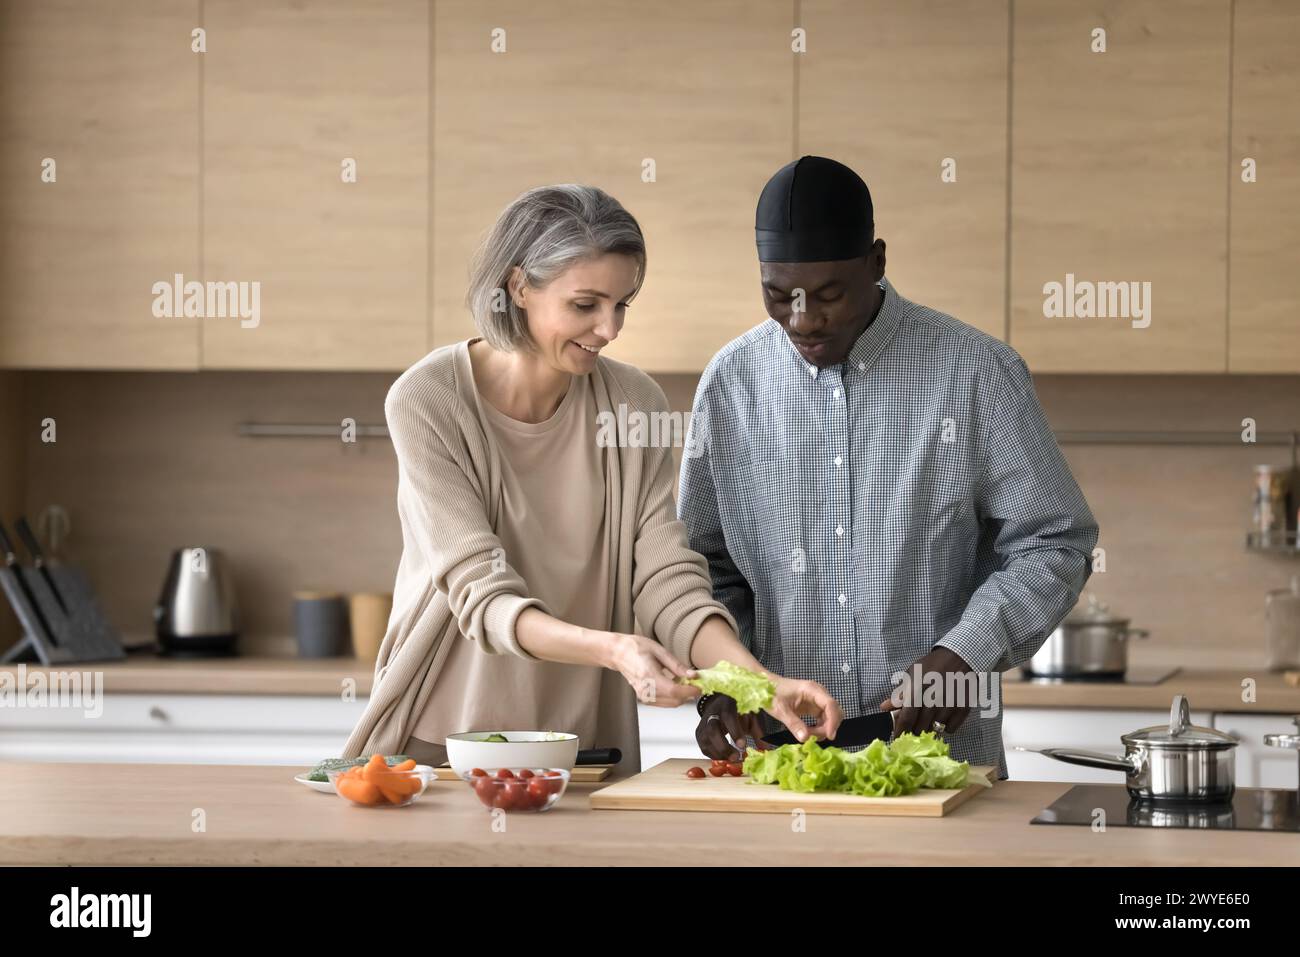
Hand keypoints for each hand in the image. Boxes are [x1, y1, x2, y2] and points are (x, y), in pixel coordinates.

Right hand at [605, 633, 699, 707]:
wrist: (618, 653)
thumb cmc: (635, 648)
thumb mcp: (659, 651)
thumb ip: (677, 665)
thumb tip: (692, 675)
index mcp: (649, 675)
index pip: (674, 691)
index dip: (690, 691)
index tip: (700, 686)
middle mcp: (645, 690)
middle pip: (674, 700)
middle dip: (688, 693)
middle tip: (694, 681)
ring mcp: (644, 696)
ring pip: (670, 703)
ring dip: (681, 695)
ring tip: (683, 680)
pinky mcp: (644, 698)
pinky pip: (664, 702)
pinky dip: (673, 696)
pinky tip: (673, 683)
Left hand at [694, 674, 844, 758]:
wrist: (764, 686)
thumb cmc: (770, 693)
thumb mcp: (780, 710)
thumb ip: (793, 724)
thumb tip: (805, 739)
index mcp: (812, 690)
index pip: (831, 705)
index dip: (833, 721)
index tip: (829, 736)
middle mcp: (818, 693)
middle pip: (835, 712)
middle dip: (828, 727)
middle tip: (812, 737)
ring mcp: (817, 700)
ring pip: (830, 717)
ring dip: (823, 729)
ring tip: (807, 735)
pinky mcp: (814, 707)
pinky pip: (823, 719)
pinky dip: (819, 728)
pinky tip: (808, 732)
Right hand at [694, 694, 766, 759]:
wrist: (720, 703)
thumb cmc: (737, 710)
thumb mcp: (749, 715)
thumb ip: (757, 731)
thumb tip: (766, 749)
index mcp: (727, 705)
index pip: (728, 717)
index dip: (735, 732)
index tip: (743, 745)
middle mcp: (712, 713)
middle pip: (712, 730)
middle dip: (724, 747)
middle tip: (737, 757)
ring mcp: (703, 723)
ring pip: (705, 740)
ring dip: (719, 753)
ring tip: (733, 759)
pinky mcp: (699, 733)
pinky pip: (703, 747)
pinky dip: (714, 755)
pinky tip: (725, 757)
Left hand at [879, 646, 972, 736]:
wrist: (960, 656)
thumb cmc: (933, 664)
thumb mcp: (913, 674)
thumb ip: (900, 693)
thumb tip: (884, 708)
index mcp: (918, 689)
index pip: (907, 718)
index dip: (900, 731)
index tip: (896, 739)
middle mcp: (934, 699)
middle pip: (920, 727)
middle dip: (914, 731)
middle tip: (912, 729)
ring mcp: (950, 705)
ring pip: (935, 729)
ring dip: (929, 728)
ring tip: (928, 719)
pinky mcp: (964, 709)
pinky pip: (951, 729)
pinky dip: (945, 726)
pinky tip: (943, 716)